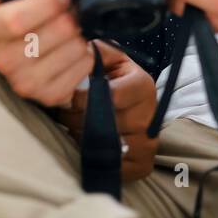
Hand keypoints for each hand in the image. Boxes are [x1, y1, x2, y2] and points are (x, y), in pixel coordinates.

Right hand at [0, 0, 94, 108]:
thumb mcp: (3, 0)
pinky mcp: (49, 95)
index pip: (18, 20)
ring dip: (79, 34)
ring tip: (71, 30)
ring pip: (73, 48)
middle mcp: (4, 61)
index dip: (48, 3)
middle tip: (71, 9)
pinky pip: (83, 65)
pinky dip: (85, 53)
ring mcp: (26, 83)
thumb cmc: (16, 26)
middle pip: (55, 31)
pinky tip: (73, 49)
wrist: (22, 63)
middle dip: (70, 14)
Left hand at [54, 40, 158, 180]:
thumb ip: (95, 51)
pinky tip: (89, 144)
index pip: (109, 96)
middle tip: (68, 112)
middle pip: (102, 124)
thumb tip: (80, 50)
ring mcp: (148, 143)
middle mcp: (149, 115)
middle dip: (75, 118)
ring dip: (81, 138)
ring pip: (102, 146)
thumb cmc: (114, 80)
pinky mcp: (142, 164)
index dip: (81, 97)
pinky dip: (94, 158)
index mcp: (143, 85)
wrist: (132, 108)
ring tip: (77, 126)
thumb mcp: (109, 59)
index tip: (69, 96)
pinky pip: (111, 166)